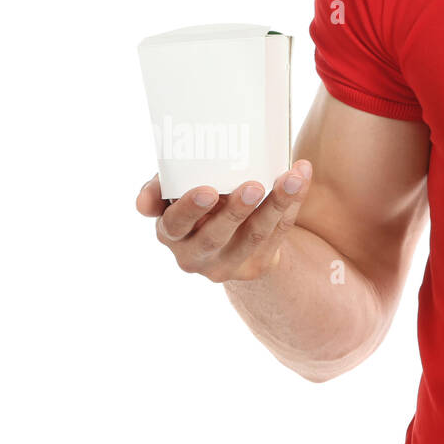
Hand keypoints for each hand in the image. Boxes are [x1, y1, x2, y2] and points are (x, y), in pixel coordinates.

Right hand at [135, 162, 311, 282]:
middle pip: (217, 236)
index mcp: (171, 234)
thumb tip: (142, 204)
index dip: (191, 209)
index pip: (175, 224)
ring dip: (275, 204)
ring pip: (255, 235)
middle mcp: (197, 256)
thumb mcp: (172, 198)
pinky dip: (292, 204)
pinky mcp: (259, 265)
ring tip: (290, 178)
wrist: (227, 240)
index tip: (209, 190)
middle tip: (253, 186)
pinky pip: (280, 233)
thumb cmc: (196, 207)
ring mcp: (230, 264)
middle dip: (235, 211)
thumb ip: (160, 191)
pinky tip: (301, 178)